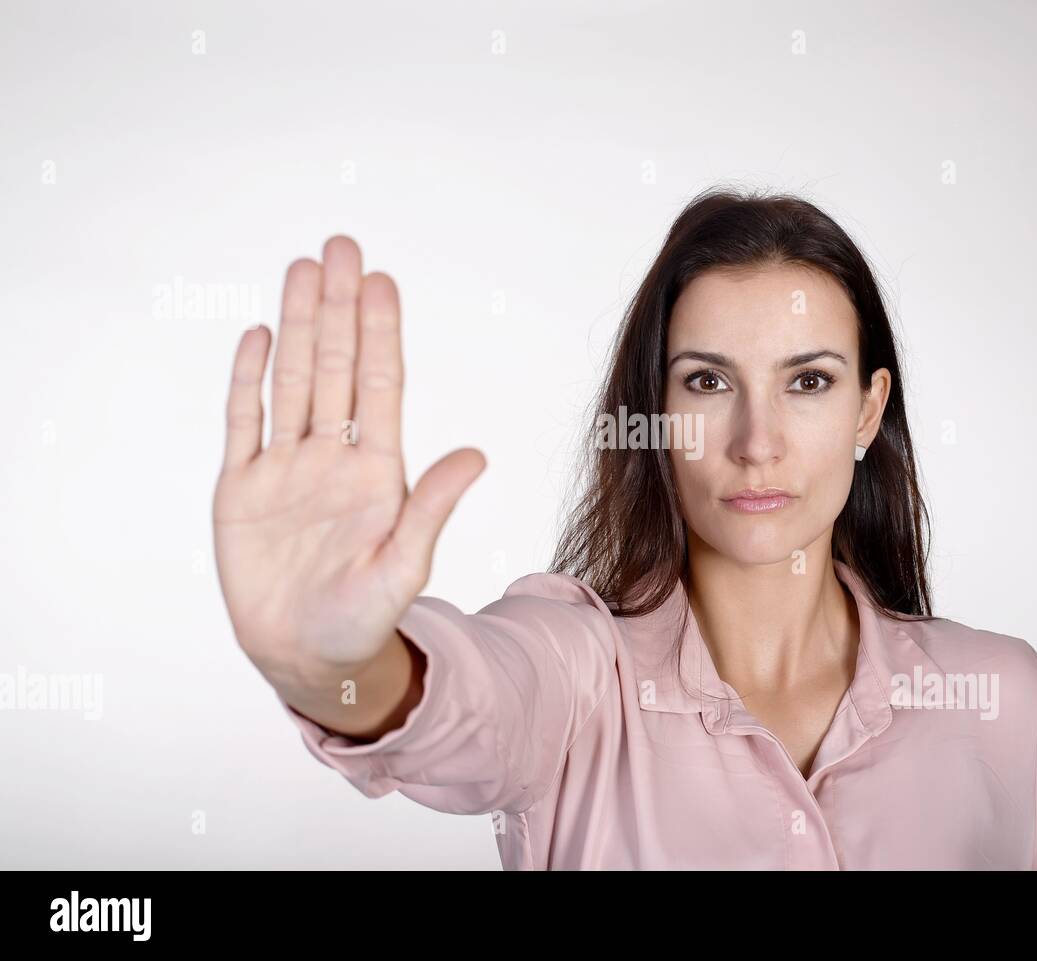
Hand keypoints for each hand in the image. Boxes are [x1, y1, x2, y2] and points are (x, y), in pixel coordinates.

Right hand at [213, 236, 484, 686]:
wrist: (307, 655)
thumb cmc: (364, 617)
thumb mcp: (405, 565)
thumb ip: (433, 508)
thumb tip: (477, 455)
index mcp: (377, 470)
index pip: (380, 385)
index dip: (381, 333)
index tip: (382, 282)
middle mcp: (332, 456)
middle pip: (336, 367)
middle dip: (339, 308)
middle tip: (341, 246)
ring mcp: (286, 468)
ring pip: (293, 381)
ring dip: (298, 327)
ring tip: (303, 270)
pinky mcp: (242, 489)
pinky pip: (245, 424)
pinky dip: (249, 380)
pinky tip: (261, 337)